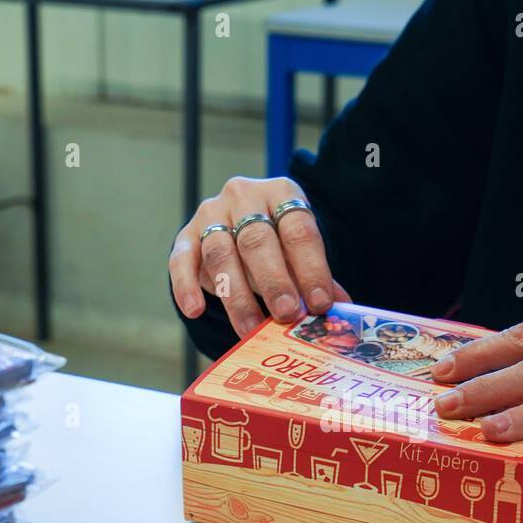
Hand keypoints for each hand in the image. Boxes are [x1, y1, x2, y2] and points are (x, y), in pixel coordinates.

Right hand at [169, 176, 348, 338]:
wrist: (237, 226)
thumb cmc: (279, 243)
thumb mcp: (301, 253)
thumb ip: (316, 278)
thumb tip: (341, 312)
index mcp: (282, 194)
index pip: (298, 229)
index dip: (311, 268)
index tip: (320, 303)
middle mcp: (244, 196)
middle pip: (257, 240)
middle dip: (274, 281)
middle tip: (287, 315)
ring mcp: (211, 213)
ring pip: (221, 253)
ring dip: (237, 296)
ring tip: (252, 329)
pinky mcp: (186, 235)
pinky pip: (181, 260)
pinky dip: (185, 286)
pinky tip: (195, 310)